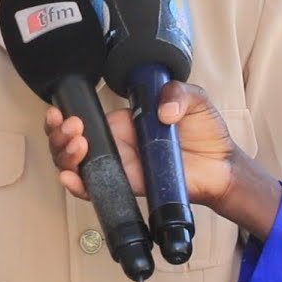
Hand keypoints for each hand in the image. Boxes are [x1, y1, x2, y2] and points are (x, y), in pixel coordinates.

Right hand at [45, 81, 234, 207]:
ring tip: (78, 146)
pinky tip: (72, 176)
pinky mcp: (128, 186)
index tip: (63, 111)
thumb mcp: (195, 99)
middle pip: (70, 143)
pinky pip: (96, 189)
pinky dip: (79, 185)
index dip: (66, 116)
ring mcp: (120, 166)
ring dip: (65, 156)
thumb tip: (163, 111)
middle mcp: (117, 145)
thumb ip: (178, 93)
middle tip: (72, 128)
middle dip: (59, 135)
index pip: (85, 118)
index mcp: (124, 122)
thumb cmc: (206, 131)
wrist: (222, 164)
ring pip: (76, 166)